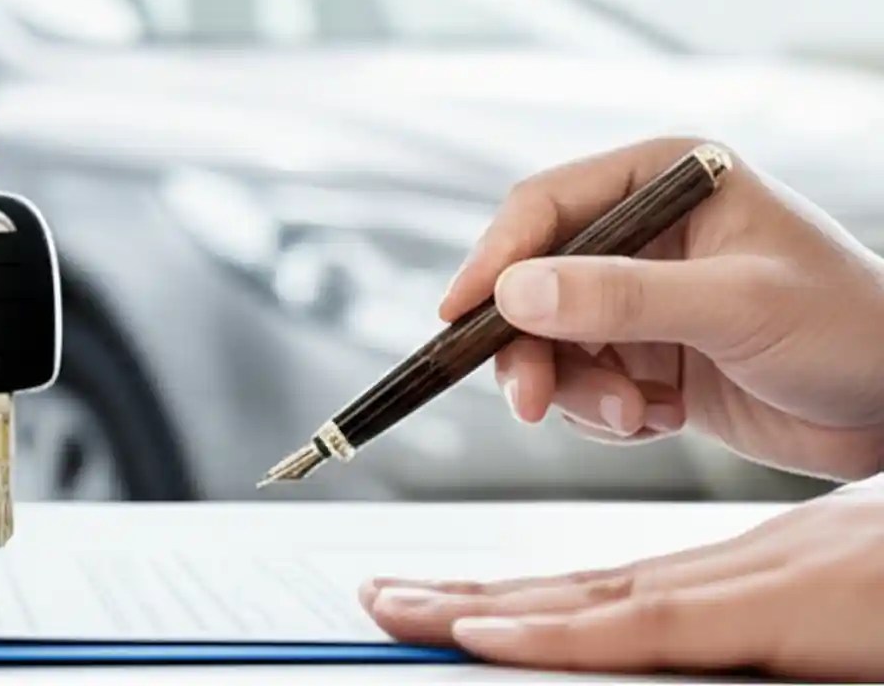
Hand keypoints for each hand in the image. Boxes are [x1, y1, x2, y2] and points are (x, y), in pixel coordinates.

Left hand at [360, 489, 883, 679]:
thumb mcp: (830, 597)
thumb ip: (758, 613)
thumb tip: (706, 629)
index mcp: (727, 576)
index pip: (593, 587)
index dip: (508, 597)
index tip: (438, 603)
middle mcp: (714, 577)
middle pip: (566, 592)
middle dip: (463, 599)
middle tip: (378, 599)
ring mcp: (739, 592)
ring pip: (581, 603)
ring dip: (479, 610)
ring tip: (393, 611)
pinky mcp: (775, 612)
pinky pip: (645, 626)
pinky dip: (558, 631)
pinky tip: (486, 634)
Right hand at [441, 137, 883, 480]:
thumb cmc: (847, 328)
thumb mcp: (734, 305)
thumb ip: (622, 297)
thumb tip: (514, 293)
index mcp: (664, 182)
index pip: (546, 207)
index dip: (494, 258)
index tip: (459, 314)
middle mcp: (640, 236)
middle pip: (531, 283)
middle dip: (529, 347)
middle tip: (529, 401)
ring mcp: (637, 300)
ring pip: (547, 344)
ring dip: (575, 390)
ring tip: (635, 413)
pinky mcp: (642, 357)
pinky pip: (578, 386)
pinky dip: (602, 413)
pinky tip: (655, 417)